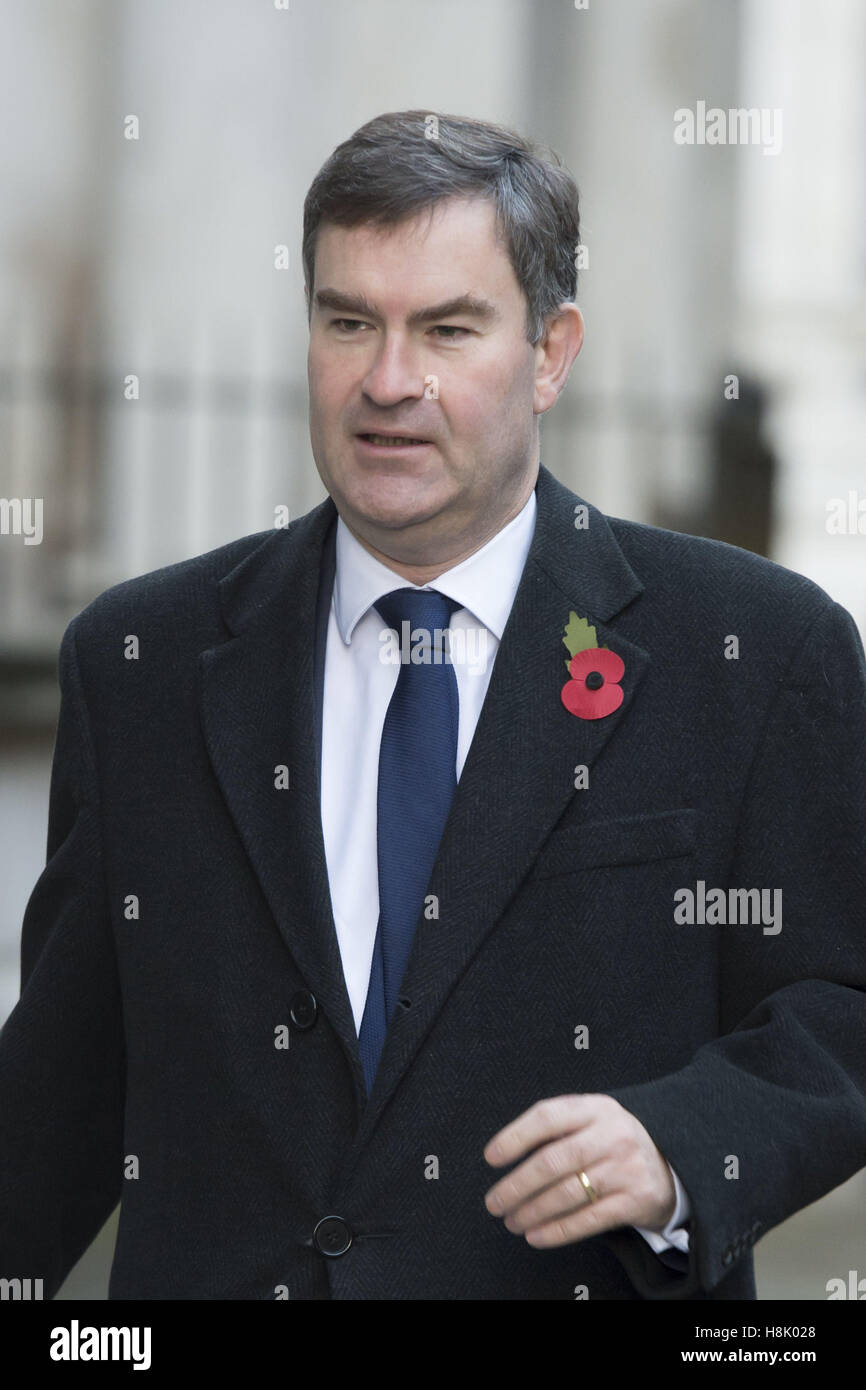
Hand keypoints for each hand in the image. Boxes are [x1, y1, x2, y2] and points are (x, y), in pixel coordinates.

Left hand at [483, 1093, 676, 1246]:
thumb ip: (559, 1126)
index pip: (547, 1116)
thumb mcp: (594, 1118)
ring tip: (511, 1221)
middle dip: (517, 1185)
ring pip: (567, 1193)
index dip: (515, 1136)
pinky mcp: (636, 1200)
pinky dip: (557, 1231)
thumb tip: (506, 1151)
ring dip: (532, 1211)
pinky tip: (536, 1236)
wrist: (672, 1163)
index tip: (490, 1158)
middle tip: (494, 1202)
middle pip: (553, 1160)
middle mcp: (612, 1134)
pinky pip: (588, 1220)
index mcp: (596, 1107)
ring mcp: (625, 1168)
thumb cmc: (614, 1140)